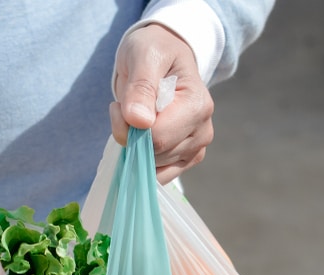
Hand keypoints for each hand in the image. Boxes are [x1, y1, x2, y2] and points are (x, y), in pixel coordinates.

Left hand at [111, 24, 214, 183]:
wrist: (163, 54)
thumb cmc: (153, 51)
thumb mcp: (143, 57)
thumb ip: (141, 87)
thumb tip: (139, 121)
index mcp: (197, 106)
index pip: (156, 137)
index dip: (128, 127)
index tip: (120, 106)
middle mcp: (203, 130)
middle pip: (154, 153)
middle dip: (131, 136)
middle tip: (128, 108)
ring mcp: (197, 147)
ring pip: (154, 166)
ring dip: (135, 145)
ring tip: (139, 116)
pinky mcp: (187, 158)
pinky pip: (159, 175)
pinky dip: (143, 161)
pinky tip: (142, 137)